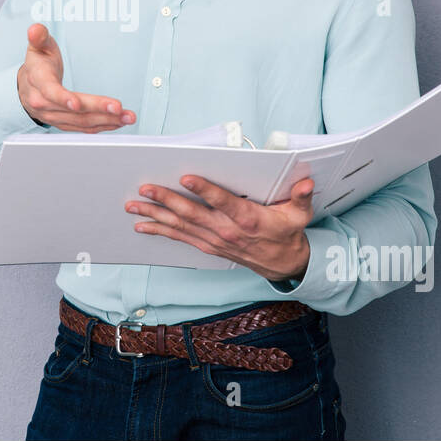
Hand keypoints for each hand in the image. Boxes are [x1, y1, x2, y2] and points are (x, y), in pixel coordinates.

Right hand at [17, 23, 136, 132]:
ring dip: (106, 121)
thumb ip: (39, 37)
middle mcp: (43, 103)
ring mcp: (53, 116)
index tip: (78, 103)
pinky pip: (84, 128)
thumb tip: (35, 29)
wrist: (26, 86)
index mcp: (38, 81)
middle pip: (72, 111)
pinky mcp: (64, 123)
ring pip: (81, 122)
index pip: (50, 92)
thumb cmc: (37, 64)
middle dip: (97, 110)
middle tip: (119, 108)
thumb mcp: (38, 46)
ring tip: (127, 117)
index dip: (63, 98)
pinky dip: (102, 126)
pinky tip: (117, 122)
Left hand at [125, 174, 315, 282]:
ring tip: (133, 205)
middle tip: (145, 188)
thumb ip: (301, 196)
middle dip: (166, 200)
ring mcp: (214, 241)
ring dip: (155, 215)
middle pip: (191, 214)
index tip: (185, 176)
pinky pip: (180, 238)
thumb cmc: (288, 232)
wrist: (284, 264)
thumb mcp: (300, 214)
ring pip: (180, 226)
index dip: (204, 189)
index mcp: (247, 219)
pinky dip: (160, 231)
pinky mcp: (208, 246)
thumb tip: (306, 182)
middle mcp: (226, 231)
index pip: (222, 202)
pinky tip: (143, 224)